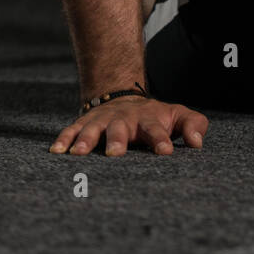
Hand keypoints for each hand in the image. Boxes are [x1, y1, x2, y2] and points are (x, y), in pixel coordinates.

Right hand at [49, 95, 208, 156]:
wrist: (125, 99)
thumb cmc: (155, 117)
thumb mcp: (178, 116)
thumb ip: (193, 126)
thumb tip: (197, 143)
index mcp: (148, 120)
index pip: (156, 130)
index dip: (161, 140)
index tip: (166, 152)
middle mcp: (123, 119)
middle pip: (120, 128)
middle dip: (117, 140)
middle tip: (115, 154)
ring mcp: (102, 120)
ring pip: (92, 128)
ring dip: (86, 140)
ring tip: (79, 153)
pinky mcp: (84, 123)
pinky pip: (71, 130)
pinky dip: (63, 139)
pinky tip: (56, 151)